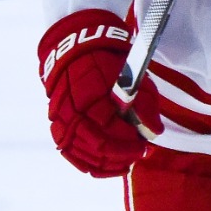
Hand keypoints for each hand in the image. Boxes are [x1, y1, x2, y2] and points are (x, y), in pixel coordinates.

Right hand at [39, 9, 160, 177]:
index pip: (112, 132)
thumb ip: (144, 106)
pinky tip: (100, 167)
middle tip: (137, 155)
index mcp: (93, 95)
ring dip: (104, 164)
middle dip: (120, 156)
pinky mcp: (56, 120)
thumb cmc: (109, 58)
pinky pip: (67, 150)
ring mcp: (61, 116)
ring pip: (81, 153)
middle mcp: (73, 108)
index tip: (144, 146)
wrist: (77, 43)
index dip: (130, 145)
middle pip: (97, 147)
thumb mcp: (133, 75)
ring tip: (123, 164)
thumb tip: (154, 133)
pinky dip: (84, 162)